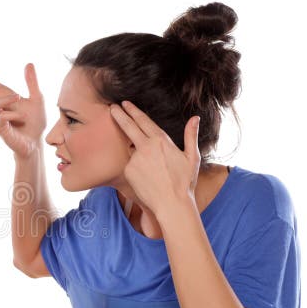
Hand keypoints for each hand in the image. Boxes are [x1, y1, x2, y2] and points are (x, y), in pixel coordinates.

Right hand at [0, 64, 45, 158]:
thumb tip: (29, 64)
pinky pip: (2, 118)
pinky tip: (21, 117)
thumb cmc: (34, 122)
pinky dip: (12, 115)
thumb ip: (32, 82)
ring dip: (7, 99)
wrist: (36, 143)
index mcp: (4, 97)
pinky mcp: (1, 130)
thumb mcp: (37, 99)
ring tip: (19, 98)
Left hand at [110, 101, 200, 217]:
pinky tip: (147, 179)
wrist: (172, 204)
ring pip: (132, 151)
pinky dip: (136, 169)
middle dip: (119, 115)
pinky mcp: (128, 171)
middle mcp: (145, 147)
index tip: (125, 103)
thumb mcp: (192, 157)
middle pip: (128, 126)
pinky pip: (130, 166)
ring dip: (136, 153)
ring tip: (150, 167)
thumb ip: (191, 136)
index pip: (143, 121)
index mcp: (161, 140)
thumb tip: (195, 118)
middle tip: (111, 107)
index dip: (133, 111)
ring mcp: (135, 159)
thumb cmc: (184, 182)